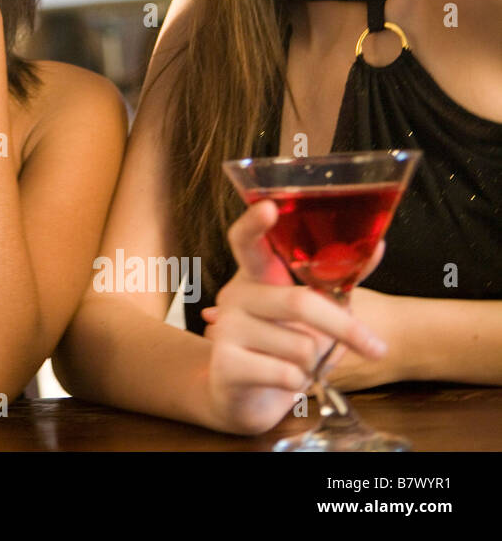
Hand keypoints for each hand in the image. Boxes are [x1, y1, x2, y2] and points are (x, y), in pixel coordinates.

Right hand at [200, 200, 388, 433]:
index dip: (254, 224)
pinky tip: (283, 382)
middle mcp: (234, 296)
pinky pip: (288, 374)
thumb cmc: (283, 345)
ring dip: (316, 364)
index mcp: (255, 277)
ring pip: (301, 346)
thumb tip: (376, 244)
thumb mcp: (311, 311)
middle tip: (376, 349)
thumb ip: (337, 282)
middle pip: (299, 302)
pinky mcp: (225, 365)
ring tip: (299, 366)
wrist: (244, 395)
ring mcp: (225, 329)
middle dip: (345, 329)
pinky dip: (301, 385)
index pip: (245, 242)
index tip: (269, 207)